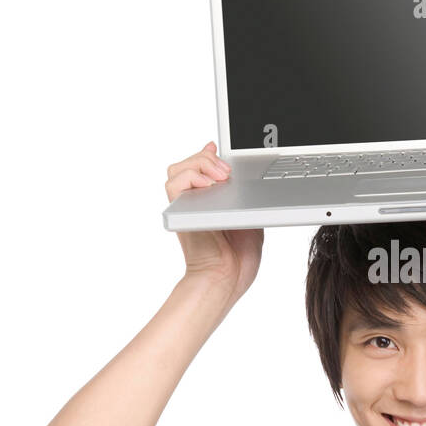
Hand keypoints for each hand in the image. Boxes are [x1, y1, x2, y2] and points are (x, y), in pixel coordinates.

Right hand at [165, 142, 263, 302]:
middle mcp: (193, 202)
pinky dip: (191, 177)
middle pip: (188, 163)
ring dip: (200, 164)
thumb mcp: (250, 218)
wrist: (227, 278)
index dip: (207, 154)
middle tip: (227, 171)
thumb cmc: (238, 259)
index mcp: (208, 201)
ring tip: (221, 176)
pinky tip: (210, 186)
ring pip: (177, 169)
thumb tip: (251, 182)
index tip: (218, 147)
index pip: (200, 167)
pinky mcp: (180, 213)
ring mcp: (185, 207)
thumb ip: (246, 198)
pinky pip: (174, 184)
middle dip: (208, 158)